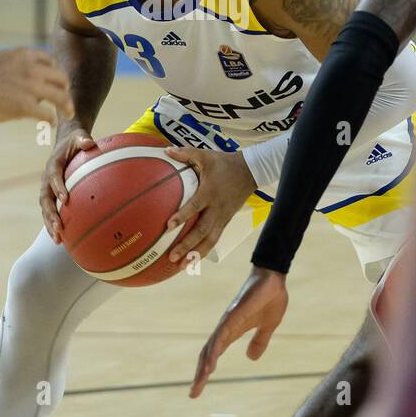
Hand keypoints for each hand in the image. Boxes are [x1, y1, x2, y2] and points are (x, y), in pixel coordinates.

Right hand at [0, 47, 72, 124]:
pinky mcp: (26, 106)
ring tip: (68, 113)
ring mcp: (31, 87)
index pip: (51, 62)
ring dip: (66, 106)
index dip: (55, 74)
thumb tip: (20, 77)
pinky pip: (48, 114)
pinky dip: (52, 120)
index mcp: (25, 55)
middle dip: (65, 89)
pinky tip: (51, 124)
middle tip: (64, 99)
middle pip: (61, 78)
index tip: (56, 82)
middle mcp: (33, 68)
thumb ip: (15, 66)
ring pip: (61, 97)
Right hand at [39, 127, 94, 242]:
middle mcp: (47, 179)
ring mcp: (48, 189)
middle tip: (59, 227)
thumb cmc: (75, 140)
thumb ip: (83, 139)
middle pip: (45, 198)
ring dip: (50, 224)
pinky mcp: (52, 195)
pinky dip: (54, 224)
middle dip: (50, 214)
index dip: (58, 187)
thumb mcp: (79, 136)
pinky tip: (64, 239)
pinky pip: (51, 211)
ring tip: (58, 240)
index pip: (54, 176)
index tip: (65, 199)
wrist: (66, 142)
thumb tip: (90, 143)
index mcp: (53, 164)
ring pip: (45, 209)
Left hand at [162, 147, 256, 263]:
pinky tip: (192, 261)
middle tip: (171, 257)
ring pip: (209, 241)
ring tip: (180, 267)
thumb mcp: (205, 155)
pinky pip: (214, 239)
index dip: (183, 216)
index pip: (195, 206)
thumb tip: (165, 149)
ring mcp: (223, 217)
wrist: (250, 171)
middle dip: (187, 246)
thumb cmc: (224, 163)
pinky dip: (203, 251)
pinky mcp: (226, 222)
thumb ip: (185, 153)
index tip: (169, 226)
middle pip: (202, 232)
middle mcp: (216, 208)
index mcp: (210, 192)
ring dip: (195, 255)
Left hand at [190, 267, 287, 397]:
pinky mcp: (234, 314)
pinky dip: (215, 349)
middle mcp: (225, 327)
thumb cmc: (269, 298)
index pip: (213, 355)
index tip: (199, 389)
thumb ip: (259, 341)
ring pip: (211, 346)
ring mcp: (228, 320)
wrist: (273, 277)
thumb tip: (251, 358)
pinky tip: (211, 362)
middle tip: (193, 394)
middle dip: (200, 375)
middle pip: (207, 354)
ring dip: (205, 365)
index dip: (205, 372)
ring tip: (200, 383)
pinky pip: (222, 335)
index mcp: (232, 332)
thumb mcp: (268, 326)